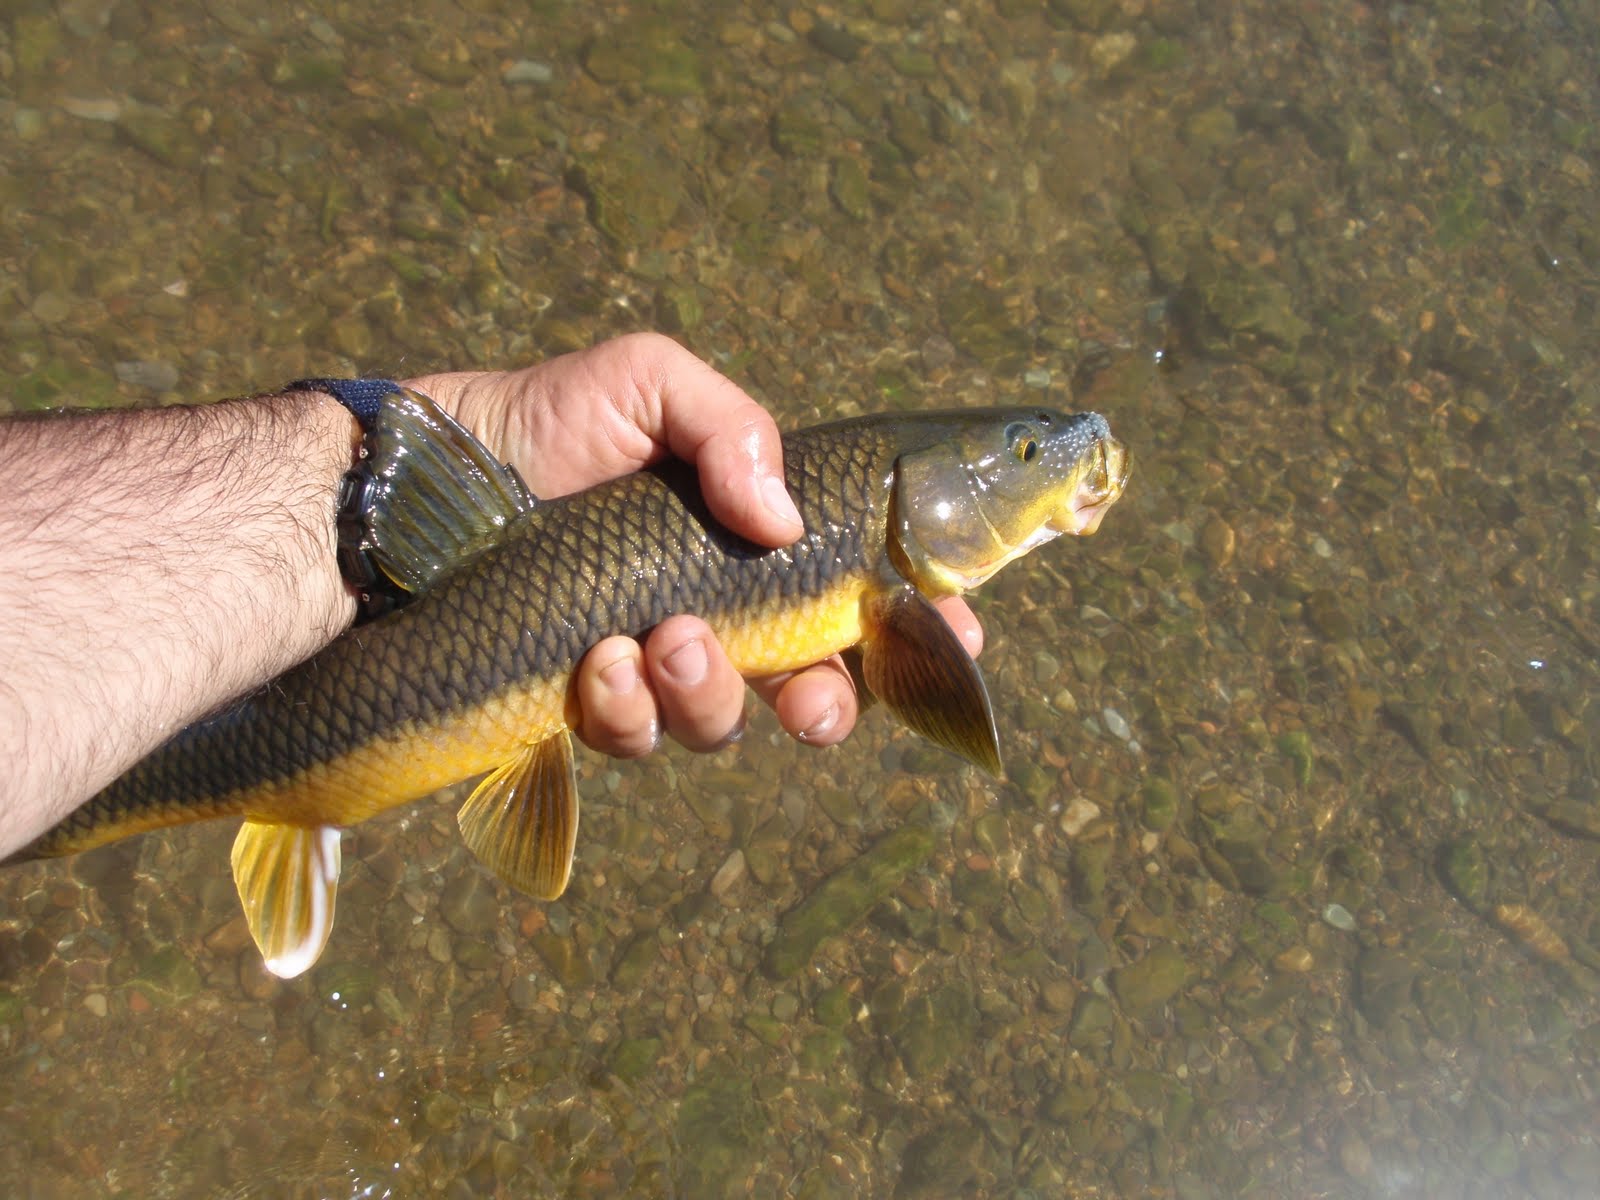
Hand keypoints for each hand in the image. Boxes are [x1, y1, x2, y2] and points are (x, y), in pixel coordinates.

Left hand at [402, 333, 981, 757]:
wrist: (410, 489)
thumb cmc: (532, 426)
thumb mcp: (642, 382)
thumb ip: (732, 426)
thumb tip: (785, 524)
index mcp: (739, 544)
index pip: (848, 596)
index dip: (910, 629)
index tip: (953, 640)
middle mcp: (704, 613)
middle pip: (806, 690)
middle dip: (824, 705)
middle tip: (810, 699)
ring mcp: (641, 669)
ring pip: (719, 724)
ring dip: (710, 694)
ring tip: (665, 642)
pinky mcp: (575, 712)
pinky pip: (634, 739)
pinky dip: (628, 707)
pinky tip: (595, 660)